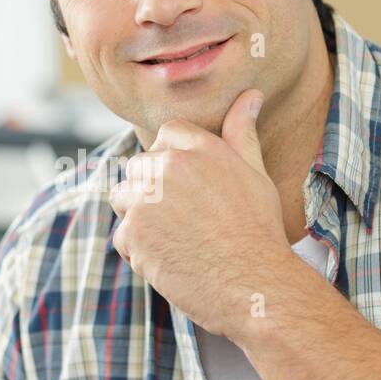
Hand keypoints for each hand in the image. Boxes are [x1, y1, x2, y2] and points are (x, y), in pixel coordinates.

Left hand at [108, 88, 293, 340]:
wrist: (256, 285)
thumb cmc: (260, 231)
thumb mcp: (256, 174)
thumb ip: (241, 132)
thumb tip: (250, 94)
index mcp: (199, 148)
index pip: (166, 134)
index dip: (172, 162)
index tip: (188, 189)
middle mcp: (168, 167)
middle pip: (138, 166)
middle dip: (151, 190)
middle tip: (183, 221)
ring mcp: (146, 200)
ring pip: (123, 198)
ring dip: (139, 217)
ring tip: (175, 238)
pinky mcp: (133, 234)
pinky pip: (121, 235)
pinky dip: (138, 251)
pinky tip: (170, 259)